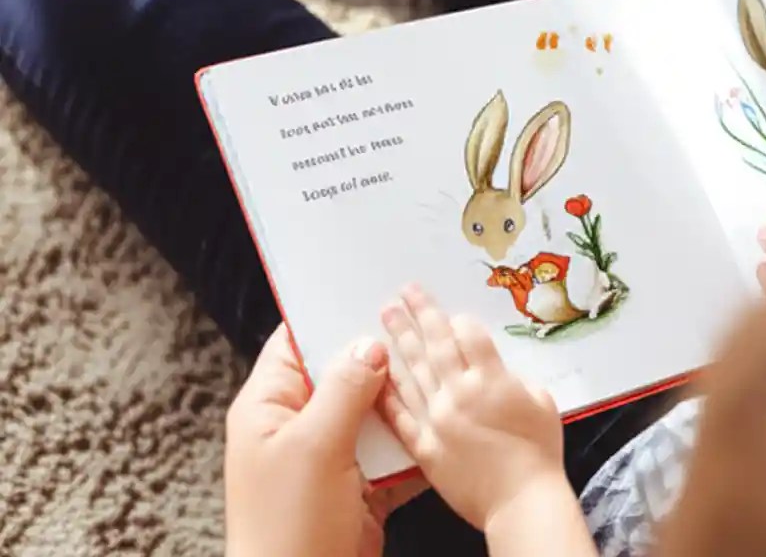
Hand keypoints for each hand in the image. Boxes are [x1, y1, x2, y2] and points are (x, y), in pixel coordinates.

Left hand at [224, 325, 425, 556]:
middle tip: (419, 326)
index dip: (330, 316)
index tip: (371, 293)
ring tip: (440, 367)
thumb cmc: (289, 527)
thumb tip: (369, 346)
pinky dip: (413, 442)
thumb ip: (343, 390)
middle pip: (340, 376)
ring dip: (401, 399)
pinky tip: (444, 423)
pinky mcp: (358, 489)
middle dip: (379, 356)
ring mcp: (328, 460)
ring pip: (370, 414)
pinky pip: (389, 453)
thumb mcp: (314, 447)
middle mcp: (295, 429)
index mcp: (267, 409)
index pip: (295, 343)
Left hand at [379, 285, 569, 531]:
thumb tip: (493, 371)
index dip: (458, 320)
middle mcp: (458, 395)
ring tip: (386, 319)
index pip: (468, 336)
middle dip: (419, 315)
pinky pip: (401, 416)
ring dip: (398, 343)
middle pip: (435, 346)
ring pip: (413, 374)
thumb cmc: (540, 455)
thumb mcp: (542, 404)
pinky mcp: (424, 447)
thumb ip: (514, 381)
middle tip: (403, 292)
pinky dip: (390, 394)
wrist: (521, 503)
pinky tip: (380, 375)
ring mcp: (437, 420)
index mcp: (491, 381)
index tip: (448, 310)